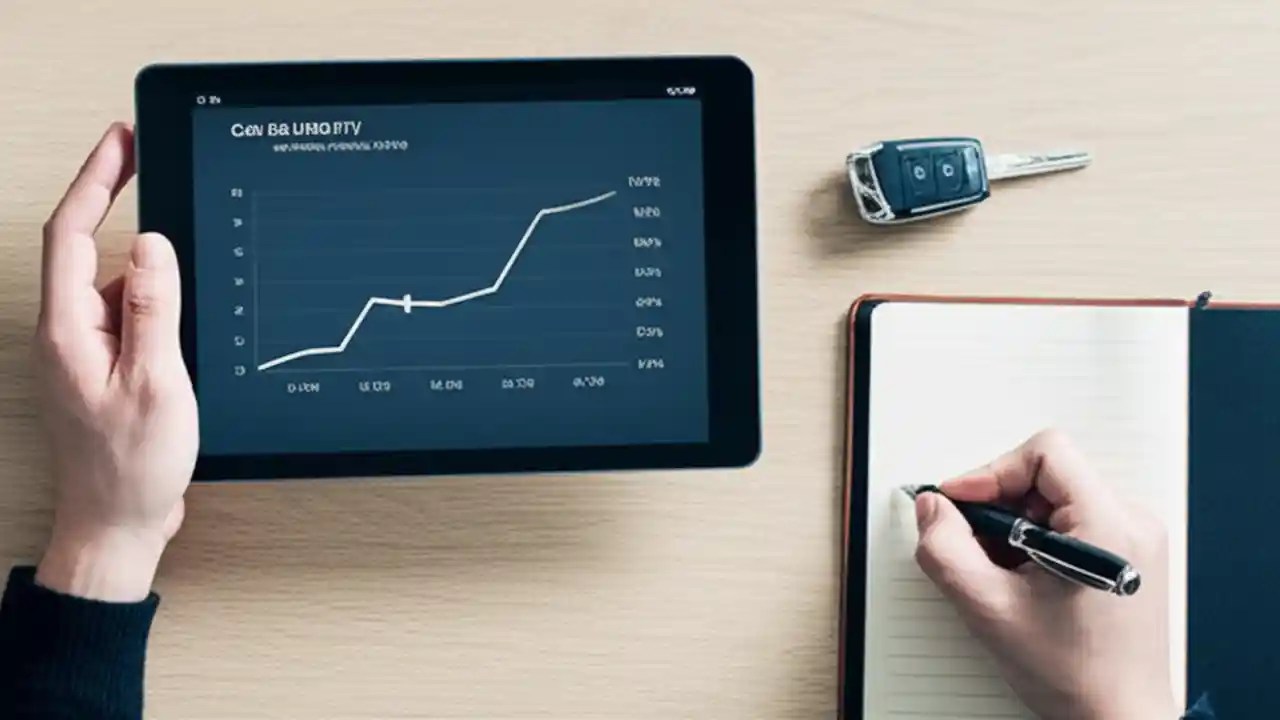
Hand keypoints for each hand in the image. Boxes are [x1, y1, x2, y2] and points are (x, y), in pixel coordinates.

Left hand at [32, 123, 197, 601]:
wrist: (119, 525)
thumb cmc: (132, 466)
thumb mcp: (155, 381)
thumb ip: (152, 307)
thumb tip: (148, 242)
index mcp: (67, 331)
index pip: (70, 232)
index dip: (96, 179)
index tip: (121, 140)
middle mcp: (66, 335)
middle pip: (82, 247)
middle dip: (112, 197)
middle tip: (146, 157)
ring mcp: (82, 352)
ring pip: (111, 284)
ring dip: (144, 264)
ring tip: (189, 263)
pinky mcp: (103, 369)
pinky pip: (126, 315)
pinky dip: (154, 301)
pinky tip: (184, 316)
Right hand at [913, 430, 1176, 719]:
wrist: (1118, 719)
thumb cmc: (1075, 676)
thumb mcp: (989, 609)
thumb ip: (946, 549)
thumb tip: (932, 507)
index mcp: (1109, 525)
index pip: (1044, 453)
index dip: (991, 472)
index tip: (959, 502)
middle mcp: (1131, 522)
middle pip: (1047, 473)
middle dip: (1000, 506)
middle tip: (975, 546)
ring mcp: (1135, 538)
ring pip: (1055, 498)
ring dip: (1015, 525)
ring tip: (1002, 572)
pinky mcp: (1128, 554)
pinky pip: (1072, 520)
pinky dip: (1036, 539)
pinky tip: (1024, 578)